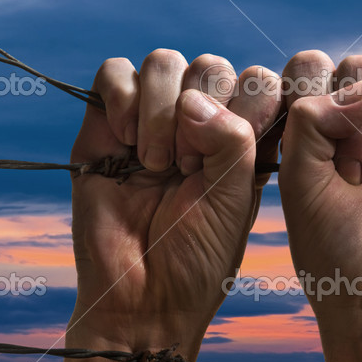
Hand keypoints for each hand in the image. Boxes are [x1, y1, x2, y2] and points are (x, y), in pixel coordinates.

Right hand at [53, 51, 281, 361]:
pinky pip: (115, 72)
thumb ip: (234, 139)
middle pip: (209, 66)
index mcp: (242, 136)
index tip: (233, 162)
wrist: (141, 299)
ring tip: (155, 162)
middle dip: (200, 114)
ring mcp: (151, 119)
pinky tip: (126, 142)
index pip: (257, 79)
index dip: (247, 109)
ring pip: (163, 62)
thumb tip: (191, 98)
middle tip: (186, 169)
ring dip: (160, 109)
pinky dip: (123, 98)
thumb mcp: (236, 198)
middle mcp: (199, 121)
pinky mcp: (104, 123)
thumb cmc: (197, 257)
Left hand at [278, 44, 361, 361]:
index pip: (312, 66)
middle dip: (355, 110)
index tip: (319, 155)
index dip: (313, 96)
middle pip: (360, 62)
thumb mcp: (300, 180)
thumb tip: (361, 86)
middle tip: (358, 169)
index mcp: (319, 124)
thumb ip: (309, 120)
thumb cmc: (334, 247)